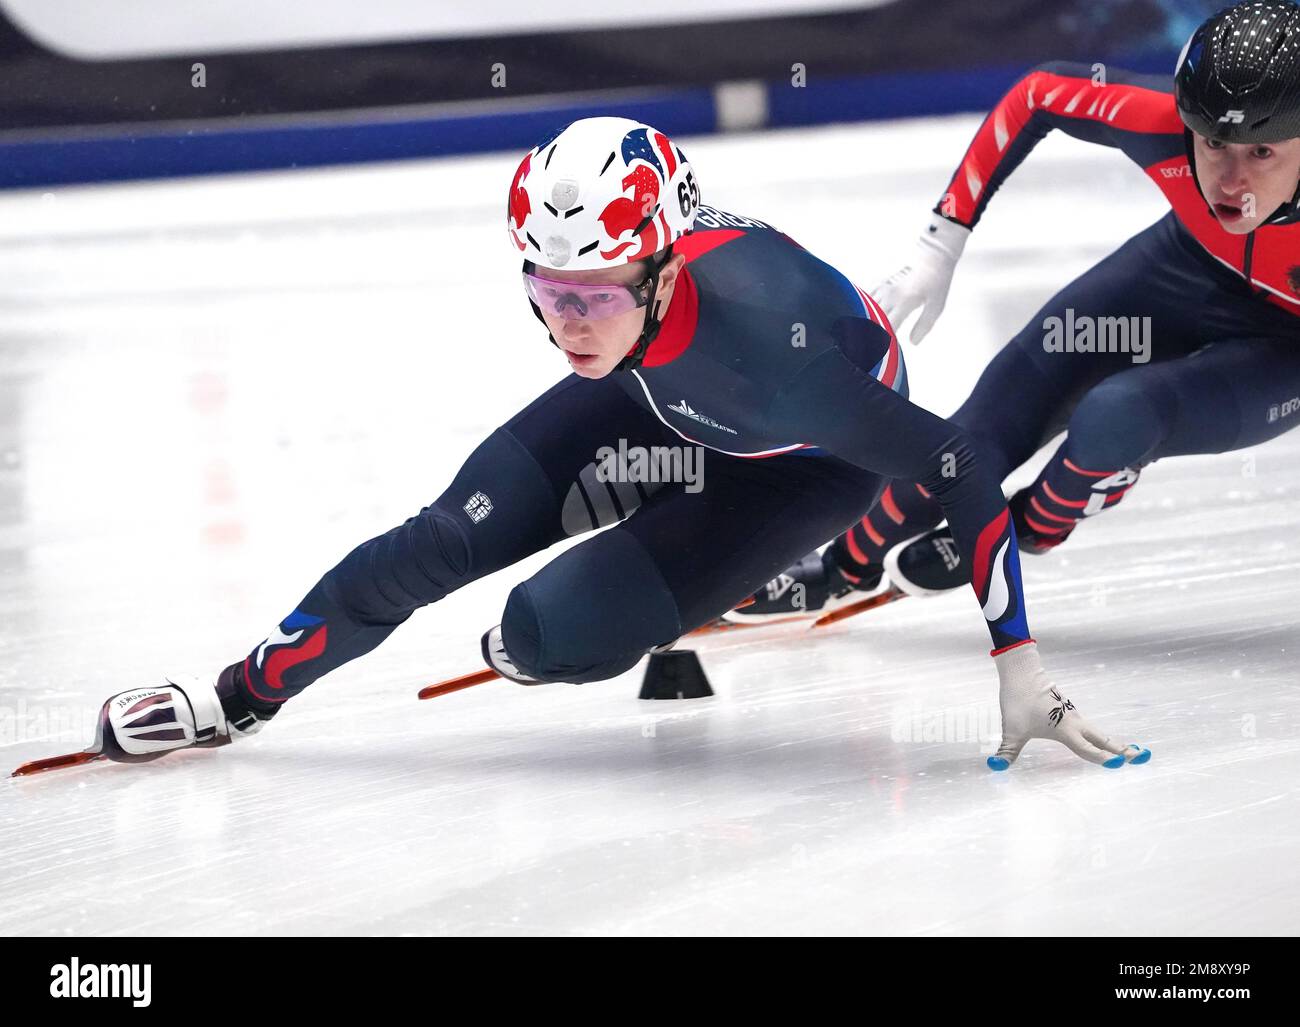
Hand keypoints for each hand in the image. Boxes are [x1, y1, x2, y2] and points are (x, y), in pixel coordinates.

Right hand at [871, 215, 970, 344]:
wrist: (931, 260)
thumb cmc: (936, 284)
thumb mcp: (936, 306)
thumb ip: (924, 325)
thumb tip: (912, 343)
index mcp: (904, 303)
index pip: (887, 328)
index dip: (882, 342)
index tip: (878, 354)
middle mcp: (890, 296)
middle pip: (872, 321)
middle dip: (870, 336)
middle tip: (867, 351)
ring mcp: (883, 290)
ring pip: (866, 310)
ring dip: (864, 324)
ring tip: (861, 338)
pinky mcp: (880, 285)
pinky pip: (866, 300)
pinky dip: (864, 310)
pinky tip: (864, 319)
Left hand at [987, 641, 1150, 769]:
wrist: (1021, 671)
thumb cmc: (1018, 700)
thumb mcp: (1012, 730)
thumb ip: (1006, 752)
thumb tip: (994, 768)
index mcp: (1065, 730)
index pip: (1089, 750)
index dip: (1104, 760)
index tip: (1121, 766)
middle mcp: (1074, 723)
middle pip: (1103, 740)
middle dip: (1122, 750)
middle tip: (1143, 758)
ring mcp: (1073, 715)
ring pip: (1098, 732)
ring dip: (1114, 743)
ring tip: (1130, 752)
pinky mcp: (1067, 710)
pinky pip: (1089, 727)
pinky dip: (1101, 736)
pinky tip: (1101, 740)